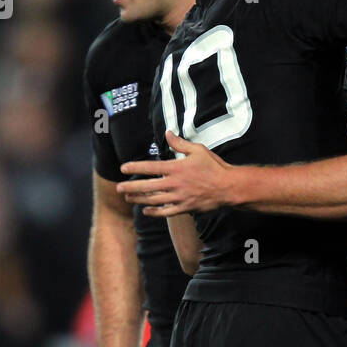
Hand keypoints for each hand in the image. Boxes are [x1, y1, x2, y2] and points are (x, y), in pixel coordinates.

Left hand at [117, 130, 232, 214]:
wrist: (228, 187)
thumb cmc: (214, 167)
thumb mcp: (198, 150)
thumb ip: (180, 143)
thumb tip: (168, 133)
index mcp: (176, 168)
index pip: (150, 168)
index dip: (135, 168)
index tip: (123, 168)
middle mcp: (174, 184)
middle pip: (147, 187)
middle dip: (130, 187)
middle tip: (118, 188)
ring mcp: (178, 198)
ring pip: (153, 200)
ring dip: (138, 199)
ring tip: (128, 198)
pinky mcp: (184, 208)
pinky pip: (165, 213)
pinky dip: (154, 212)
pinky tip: (146, 211)